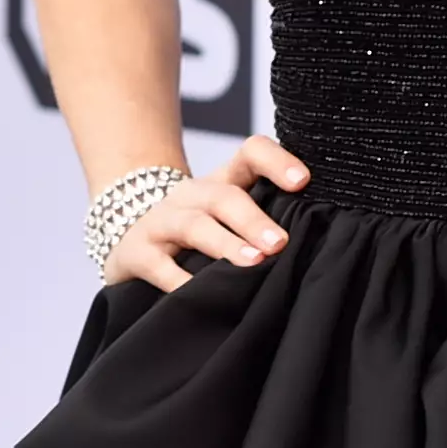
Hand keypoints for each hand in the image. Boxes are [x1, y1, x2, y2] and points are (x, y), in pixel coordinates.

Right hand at [104, 135, 309, 290]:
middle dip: (253, 219)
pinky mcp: (136, 253)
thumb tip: (320, 247)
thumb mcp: (227, 221)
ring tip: (253, 263)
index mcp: (221, 182)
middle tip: (280, 244)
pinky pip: (160, 266)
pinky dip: (181, 281)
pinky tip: (201, 294)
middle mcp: (191, 196)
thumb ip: (263, 226)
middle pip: (223, 195)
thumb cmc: (197, 236)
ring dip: (225, 243)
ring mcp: (161, 222)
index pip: (250, 153)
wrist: (127, 239)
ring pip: (194, 225)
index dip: (276, 161)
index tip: (303, 181)